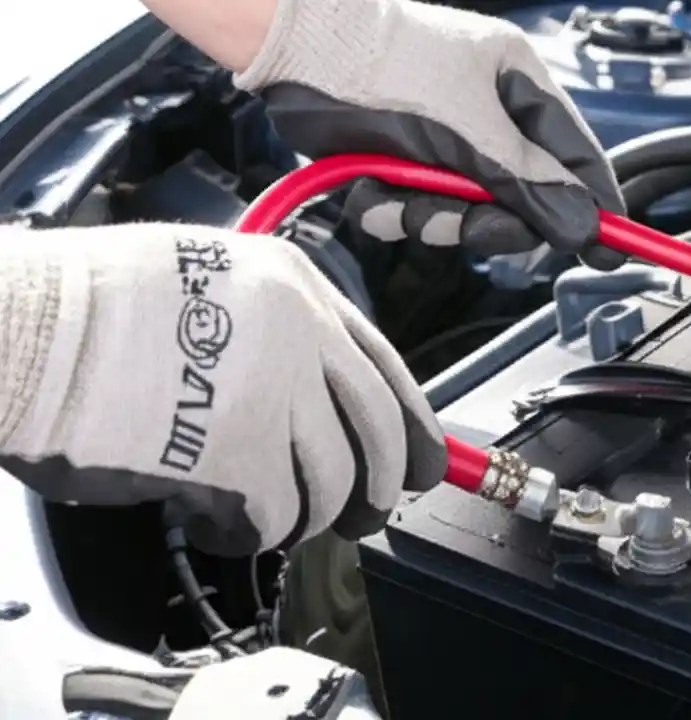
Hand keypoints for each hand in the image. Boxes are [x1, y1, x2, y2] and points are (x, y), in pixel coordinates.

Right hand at [0, 225, 442, 555]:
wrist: (20, 326)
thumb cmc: (87, 306)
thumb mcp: (207, 279)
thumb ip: (275, 329)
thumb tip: (317, 399)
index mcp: (295, 281)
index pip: (384, 366)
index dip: (413, 426)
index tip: (427, 464)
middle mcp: (299, 329)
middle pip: (377, 431)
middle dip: (379, 488)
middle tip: (365, 515)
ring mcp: (272, 388)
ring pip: (330, 482)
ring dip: (300, 515)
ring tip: (261, 514)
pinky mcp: (234, 450)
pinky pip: (274, 517)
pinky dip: (249, 534)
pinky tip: (215, 523)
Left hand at [234, 0, 625, 269]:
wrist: (294, 51)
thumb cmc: (384, 66)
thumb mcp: (469, 131)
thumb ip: (529, 184)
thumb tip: (583, 224)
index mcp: (518, 83)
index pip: (576, 155)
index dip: (593, 205)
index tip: (609, 250)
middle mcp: (486, 111)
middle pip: (518, 196)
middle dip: (486, 218)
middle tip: (467, 223)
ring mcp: (442, 136)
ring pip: (463, 211)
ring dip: (430, 217)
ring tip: (402, 199)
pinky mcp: (400, 157)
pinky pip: (416, 208)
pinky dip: (393, 210)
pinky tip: (373, 190)